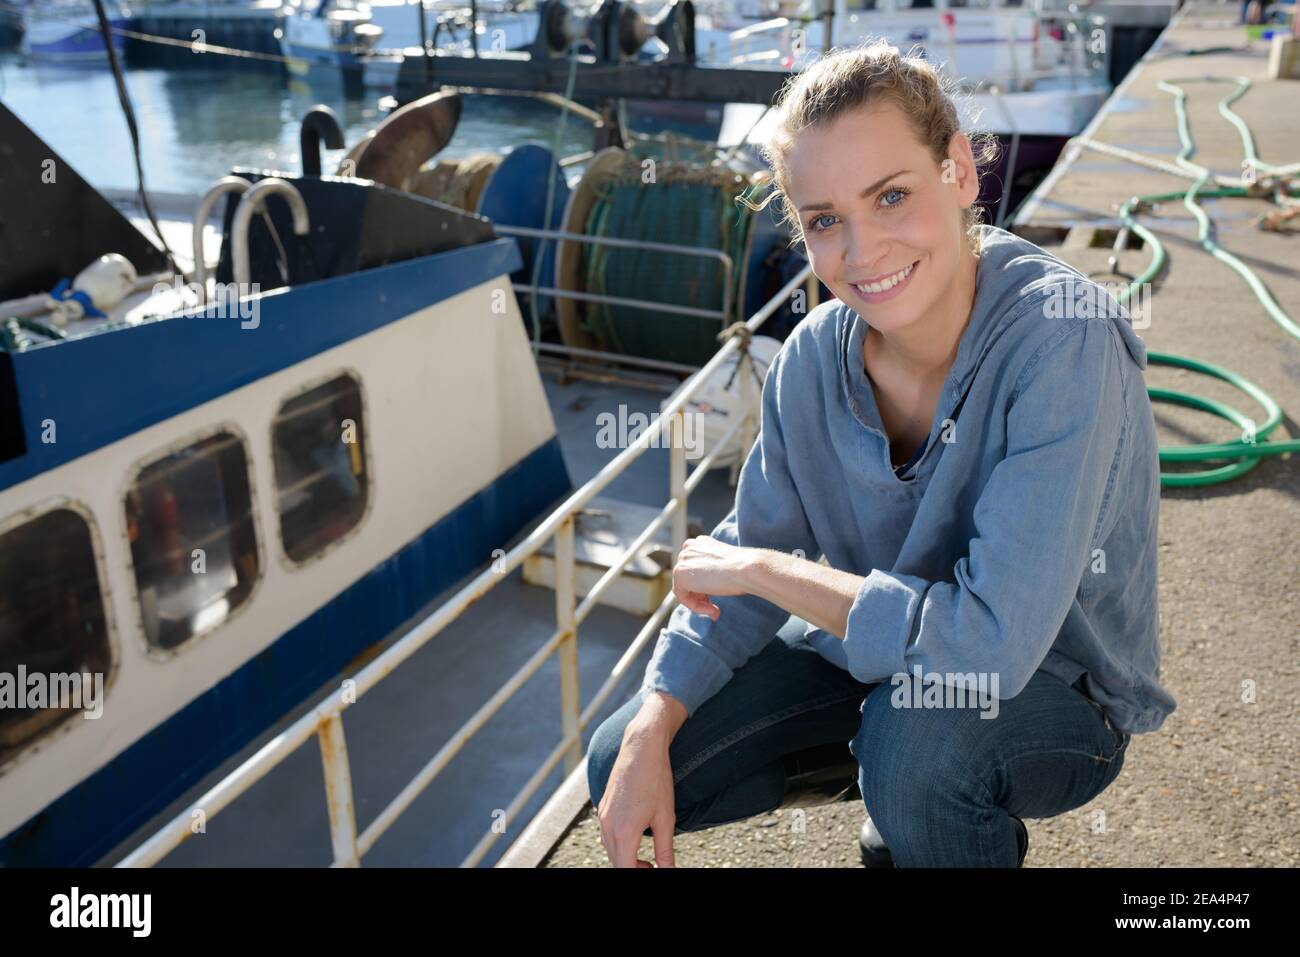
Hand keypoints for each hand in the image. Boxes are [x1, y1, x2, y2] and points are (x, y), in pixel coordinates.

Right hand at [596, 722, 677, 867]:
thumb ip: (665, 850)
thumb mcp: (665, 818)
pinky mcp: (603, 806)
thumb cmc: (656, 780)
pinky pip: (606, 834)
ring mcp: (602, 814)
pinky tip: (633, 838)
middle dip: (633, 868)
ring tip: (646, 859)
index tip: (653, 870)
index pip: (625, 869)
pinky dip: (619, 844)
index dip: (640, 873)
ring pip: (609, 849)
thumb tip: (668, 870)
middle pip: (616, 862)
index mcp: (624, 831)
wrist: (641, 747)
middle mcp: (608, 825)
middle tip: (653, 867)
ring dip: (625, 858)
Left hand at [671, 536, 756, 620]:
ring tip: (715, 611)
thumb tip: (705, 585)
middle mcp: (688, 548)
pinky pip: (682, 596)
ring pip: (684, 589)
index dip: (702, 586)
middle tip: (713, 607)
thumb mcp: (724, 566)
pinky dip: (695, 607)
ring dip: (699, 603)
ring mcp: (682, 559)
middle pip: (687, 579)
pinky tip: (713, 610)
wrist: (746, 568)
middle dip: (700, 595)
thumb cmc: (742, 568)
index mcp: (700, 543)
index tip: (713, 597)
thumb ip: (711, 571)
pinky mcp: (680, 574)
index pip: (693, 569)